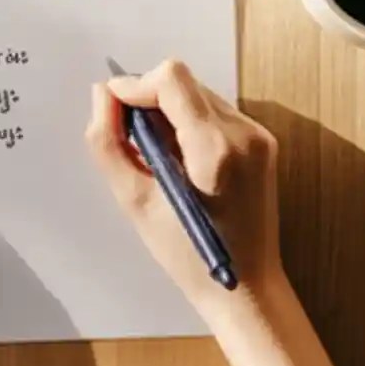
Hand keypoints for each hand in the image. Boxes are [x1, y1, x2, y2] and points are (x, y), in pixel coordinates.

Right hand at [85, 60, 283, 311]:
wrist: (246, 287)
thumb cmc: (189, 257)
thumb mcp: (135, 201)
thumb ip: (109, 143)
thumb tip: (101, 96)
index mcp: (215, 149)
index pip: (172, 79)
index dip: (135, 86)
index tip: (114, 109)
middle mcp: (245, 134)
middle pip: (185, 84)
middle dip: (151, 102)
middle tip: (133, 143)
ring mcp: (259, 136)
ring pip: (199, 95)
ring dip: (170, 114)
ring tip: (157, 159)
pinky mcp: (262, 143)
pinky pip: (216, 113)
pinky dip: (190, 126)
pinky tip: (181, 162)